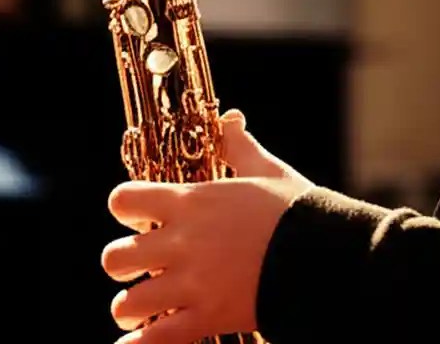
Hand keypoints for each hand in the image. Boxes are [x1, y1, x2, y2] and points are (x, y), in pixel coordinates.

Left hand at [101, 109, 314, 343]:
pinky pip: (156, 340)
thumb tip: (231, 118)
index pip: (123, 200)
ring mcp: (191, 283)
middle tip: (141, 269)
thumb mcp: (267, 171)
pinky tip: (137, 343)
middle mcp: (181, 242)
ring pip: (126, 304)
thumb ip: (239, 146)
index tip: (140, 217)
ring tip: (145, 311)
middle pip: (114, 257)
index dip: (126, 209)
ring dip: (132, 308)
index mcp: (190, 202)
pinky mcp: (206, 317)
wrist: (325, 255)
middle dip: (122, 265)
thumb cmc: (298, 210)